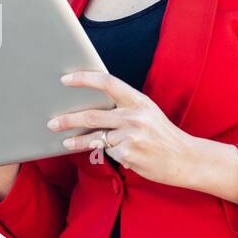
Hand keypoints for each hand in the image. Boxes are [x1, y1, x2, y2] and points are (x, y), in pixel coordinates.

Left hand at [46, 70, 198, 187]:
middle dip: (68, 119)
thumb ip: (124, 108)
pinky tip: (117, 154)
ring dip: (76, 140)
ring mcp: (131, 136)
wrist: (186, 159)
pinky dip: (106, 153)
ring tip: (64, 141)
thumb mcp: (148, 113)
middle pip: (92, 115)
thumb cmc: (162, 135)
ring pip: (96, 137)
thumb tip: (92, 106)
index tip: (65, 79)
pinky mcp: (128, 153)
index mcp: (139, 100)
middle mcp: (135, 116)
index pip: (108, 83)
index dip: (85, 78)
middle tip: (52, 122)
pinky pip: (108, 152)